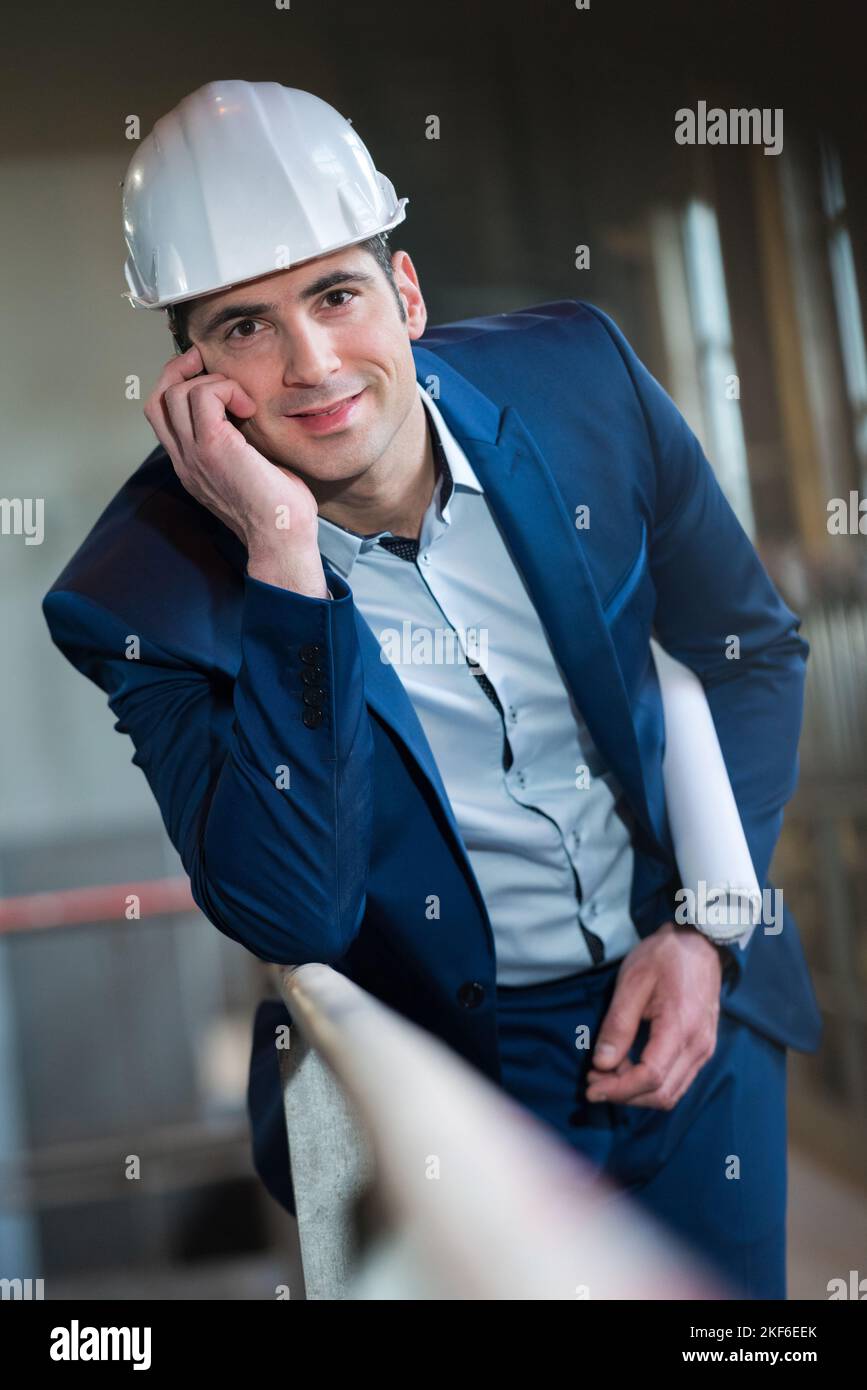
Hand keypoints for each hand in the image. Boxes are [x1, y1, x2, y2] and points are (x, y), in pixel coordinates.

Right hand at [143, 346, 322, 576]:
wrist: (281, 536)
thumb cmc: (278, 512)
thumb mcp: (251, 473)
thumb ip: (240, 448)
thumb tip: (251, 420)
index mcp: (191, 466)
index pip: (161, 417)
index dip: (176, 386)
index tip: (206, 374)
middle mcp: (184, 460)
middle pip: (157, 400)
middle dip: (179, 370)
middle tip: (208, 363)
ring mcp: (194, 453)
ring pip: (174, 392)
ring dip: (210, 381)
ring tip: (240, 398)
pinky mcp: (212, 446)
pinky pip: (203, 395)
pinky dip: (226, 388)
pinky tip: (248, 408)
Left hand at [585, 920, 722, 1109]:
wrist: (699, 942)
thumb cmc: (663, 956)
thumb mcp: (632, 982)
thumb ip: (618, 1025)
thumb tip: (602, 1064)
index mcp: (681, 1027)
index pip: (650, 1077)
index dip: (618, 1089)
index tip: (591, 1087)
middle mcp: (699, 1046)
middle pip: (661, 1094)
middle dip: (624, 1094)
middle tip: (593, 1080)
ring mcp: (704, 1050)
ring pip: (671, 1093)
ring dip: (637, 1093)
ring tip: (607, 1073)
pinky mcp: (703, 1049)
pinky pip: (678, 1081)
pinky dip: (651, 1084)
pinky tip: (629, 1066)